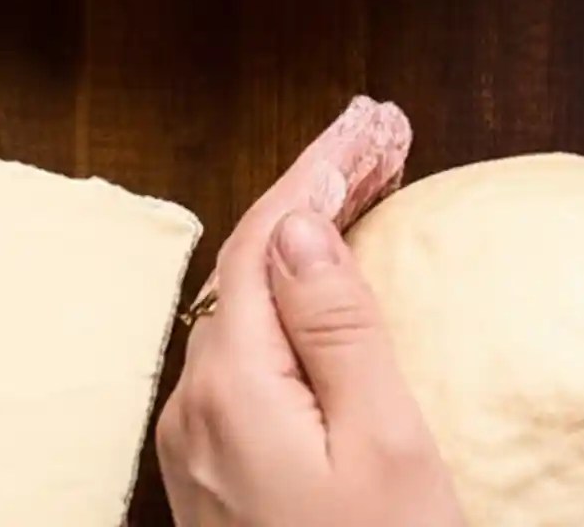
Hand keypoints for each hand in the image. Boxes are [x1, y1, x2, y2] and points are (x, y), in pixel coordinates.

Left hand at [157, 101, 464, 526]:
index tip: (371, 121)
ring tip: (372, 175)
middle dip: (317, 184)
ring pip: (252, 301)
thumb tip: (301, 223)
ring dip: (309, 230)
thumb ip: (337, 328)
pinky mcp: (228, 462)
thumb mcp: (384, 441)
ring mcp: (205, 438)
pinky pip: (256, 348)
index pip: (267, 240)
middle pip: (252, 263)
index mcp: (232, 390)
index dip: (318, 168)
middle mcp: (198, 407)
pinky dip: (299, 292)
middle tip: (386, 133)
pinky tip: (335, 271)